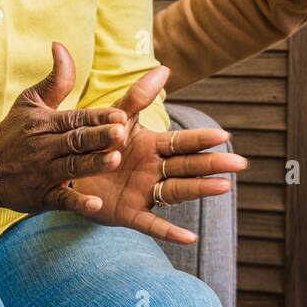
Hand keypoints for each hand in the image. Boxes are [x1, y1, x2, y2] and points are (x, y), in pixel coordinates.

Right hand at [0, 41, 129, 213]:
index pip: (75, 118)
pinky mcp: (41, 197)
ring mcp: (43, 173)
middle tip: (122, 133)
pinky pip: (61, 199)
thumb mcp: (31, 101)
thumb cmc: (14, 130)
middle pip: (76, 141)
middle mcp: (45, 147)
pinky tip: (96, 205)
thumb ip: (56, 79)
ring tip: (115, 160)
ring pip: (71, 168)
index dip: (97, 117)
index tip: (120, 114)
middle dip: (99, 138)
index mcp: (46, 123)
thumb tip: (60, 45)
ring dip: (93, 165)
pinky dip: (77, 202)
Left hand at [68, 66, 248, 243]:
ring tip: (224, 187)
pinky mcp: (128, 214)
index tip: (224, 135)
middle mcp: (154, 170)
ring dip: (200, 189)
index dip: (202, 139)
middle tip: (239, 164)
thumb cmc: (96, 143)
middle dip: (212, 164)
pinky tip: (189, 238)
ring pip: (177, 191)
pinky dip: (170, 232)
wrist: (66, 170)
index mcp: (153, 147)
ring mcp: (144, 193)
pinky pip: (152, 224)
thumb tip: (165, 67)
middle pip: (188, 166)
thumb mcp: (117, 117)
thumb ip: (138, 96)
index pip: (182, 142)